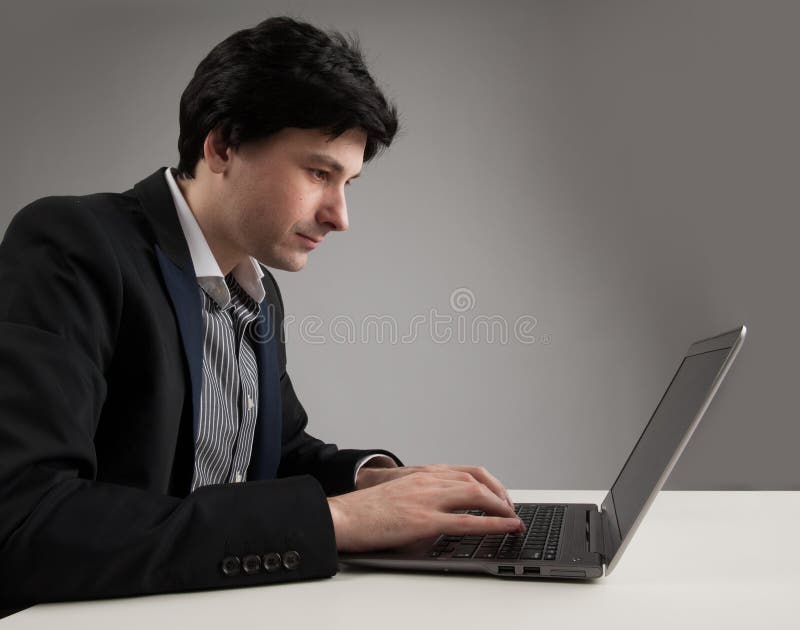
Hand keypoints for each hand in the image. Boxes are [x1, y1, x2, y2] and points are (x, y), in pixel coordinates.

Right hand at [328, 469, 523, 552]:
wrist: (343, 516)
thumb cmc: (366, 510)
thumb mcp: (400, 494)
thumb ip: (424, 497)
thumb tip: (444, 515)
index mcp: (423, 473)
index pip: (468, 471)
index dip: (490, 484)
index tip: (501, 497)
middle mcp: (428, 480)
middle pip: (477, 479)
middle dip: (500, 495)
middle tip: (511, 510)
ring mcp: (427, 498)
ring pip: (476, 494)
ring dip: (501, 507)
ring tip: (513, 519)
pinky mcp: (424, 520)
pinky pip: (467, 521)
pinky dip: (492, 524)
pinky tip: (505, 527)